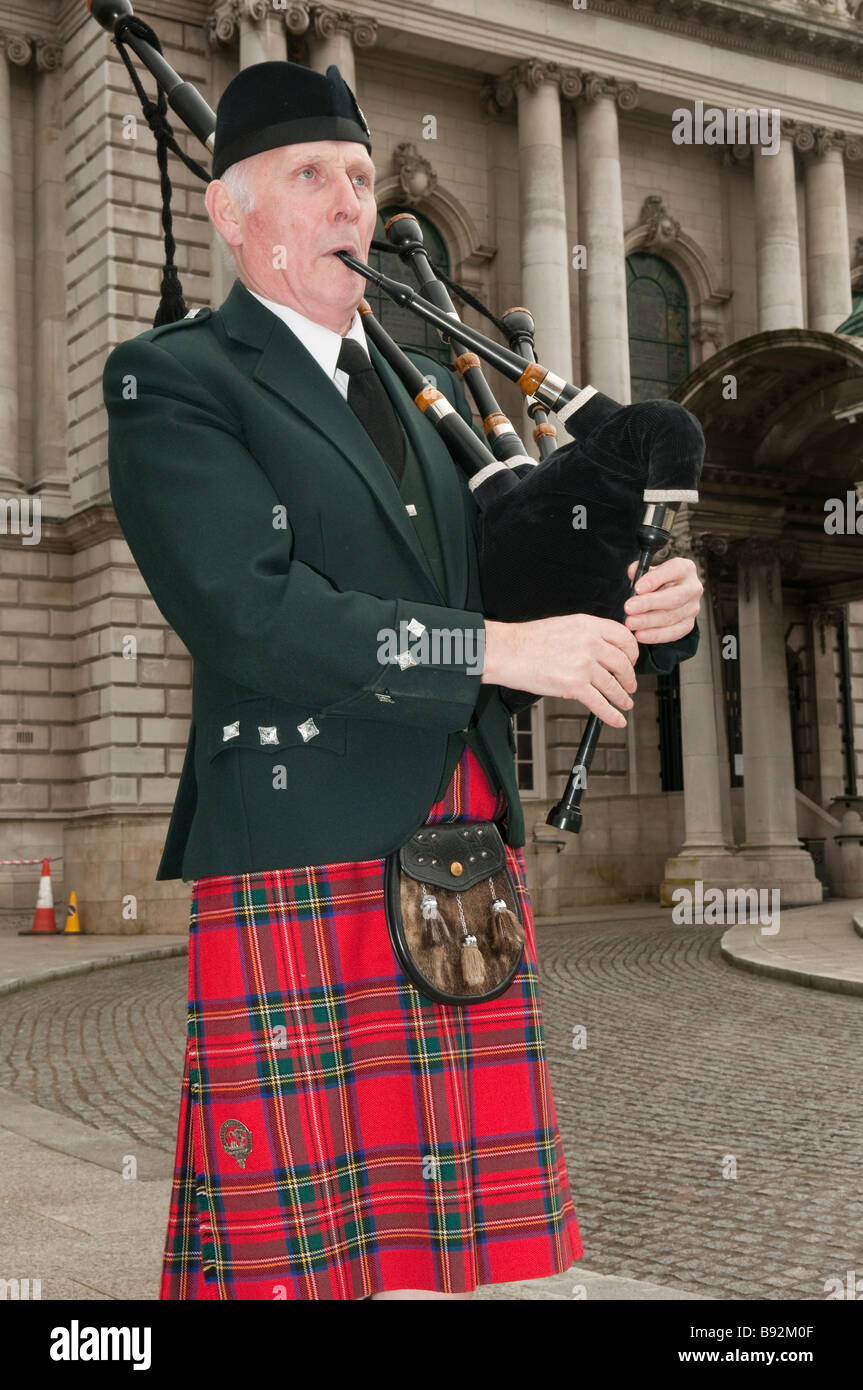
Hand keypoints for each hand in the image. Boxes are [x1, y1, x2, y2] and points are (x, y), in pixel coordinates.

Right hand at [482, 613, 639, 727]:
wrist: (507, 651)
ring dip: (623, 698)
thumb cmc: (528, 640)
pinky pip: (600, 703)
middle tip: (630, 685)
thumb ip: (587, 635)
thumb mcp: (565, 626)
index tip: (632, 661)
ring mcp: (584, 665)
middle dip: (630, 678)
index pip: (624, 637)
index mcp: (588, 625)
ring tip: (625, 702)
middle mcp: (590, 643)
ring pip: (614, 685)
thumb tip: (603, 649)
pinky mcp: (574, 686)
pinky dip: (612, 715)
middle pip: (623, 663)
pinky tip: (617, 719)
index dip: (633, 652)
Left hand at [623, 556, 701, 643]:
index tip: (637, 588)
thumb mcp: (650, 571)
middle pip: (674, 597)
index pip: (674, 570)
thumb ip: (641, 570)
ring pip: (672, 617)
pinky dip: (655, 635)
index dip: (655, 579)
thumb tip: (633, 572)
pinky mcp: (688, 624)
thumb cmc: (659, 581)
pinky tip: (640, 634)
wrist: (669, 595)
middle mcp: (693, 588)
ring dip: (648, 622)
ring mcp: (693, 608)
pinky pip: (673, 633)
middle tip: (629, 608)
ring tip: (630, 623)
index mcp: (685, 569)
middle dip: (649, 604)